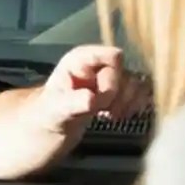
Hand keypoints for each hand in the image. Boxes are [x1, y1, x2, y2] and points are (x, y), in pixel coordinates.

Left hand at [37, 45, 151, 135]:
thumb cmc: (45, 115)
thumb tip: (91, 99)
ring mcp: (108, 78)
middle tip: (104, 110)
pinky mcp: (117, 93)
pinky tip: (118, 117)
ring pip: (136, 83)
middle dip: (119, 95)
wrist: (47, 129)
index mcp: (80, 60)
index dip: (113, 79)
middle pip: (127, 72)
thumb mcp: (54, 111)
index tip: (102, 99)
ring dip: (128, 102)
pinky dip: (134, 107)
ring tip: (110, 115)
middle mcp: (97, 65)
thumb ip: (72, 103)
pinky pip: (140, 94)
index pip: (113, 56)